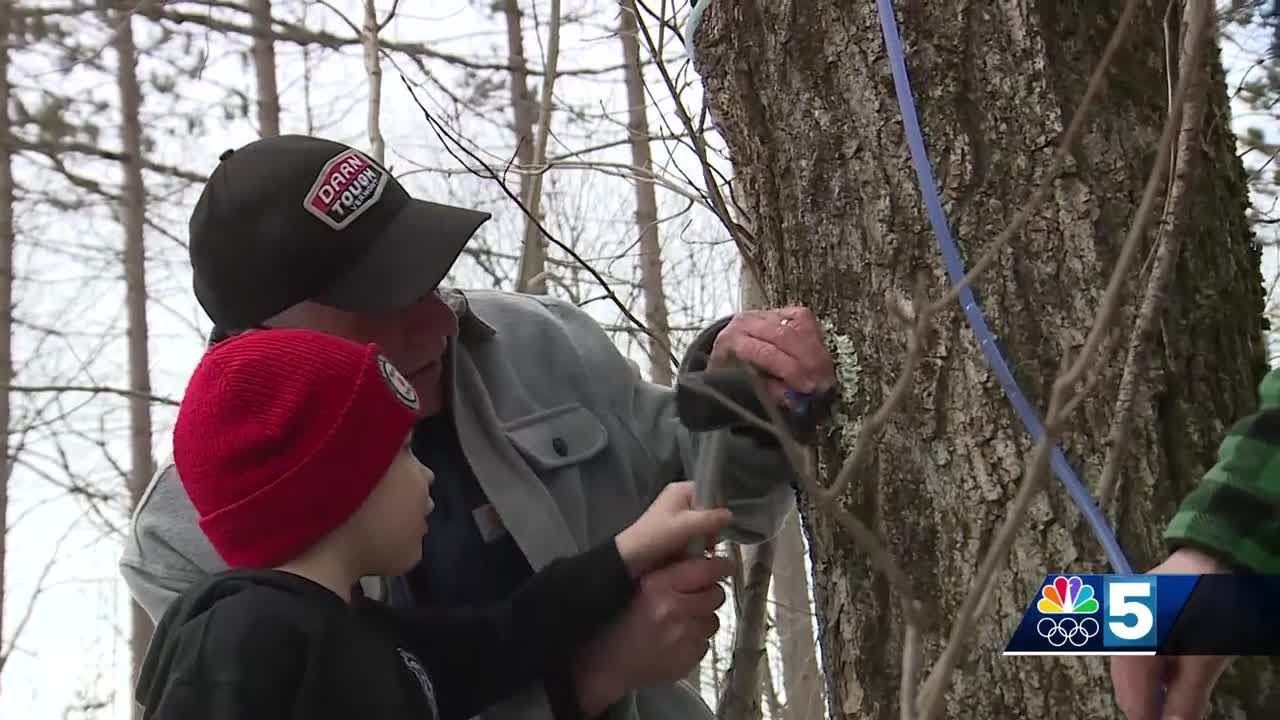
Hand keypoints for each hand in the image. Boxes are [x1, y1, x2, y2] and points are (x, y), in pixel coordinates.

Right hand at [571, 556, 732, 715]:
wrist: (604, 666)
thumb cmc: (617, 621)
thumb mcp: (638, 585)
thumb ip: (668, 570)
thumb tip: (700, 554)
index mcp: (658, 585)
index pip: (705, 569)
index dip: (720, 566)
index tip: (724, 566)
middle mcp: (674, 609)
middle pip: (716, 595)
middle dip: (709, 594)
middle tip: (695, 597)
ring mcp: (684, 637)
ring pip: (713, 621)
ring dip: (702, 619)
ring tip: (680, 623)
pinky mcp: (689, 660)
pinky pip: (704, 644)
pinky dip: (694, 641)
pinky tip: (675, 642)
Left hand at [615, 482, 733, 577]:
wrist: (630, 559)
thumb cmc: (655, 537)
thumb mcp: (685, 526)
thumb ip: (710, 519)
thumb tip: (731, 515)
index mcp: (681, 490)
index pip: (711, 491)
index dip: (718, 507)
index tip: (719, 526)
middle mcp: (681, 499)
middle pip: (710, 509)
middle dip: (712, 527)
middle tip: (707, 543)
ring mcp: (679, 515)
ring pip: (704, 524)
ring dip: (705, 538)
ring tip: (701, 550)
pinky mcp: (677, 531)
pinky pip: (696, 534)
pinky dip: (698, 544)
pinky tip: (695, 554)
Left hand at [708, 306, 835, 408]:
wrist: (730, 355)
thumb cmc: (736, 376)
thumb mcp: (745, 388)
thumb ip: (770, 393)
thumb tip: (795, 398)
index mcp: (731, 342)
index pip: (767, 354)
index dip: (792, 371)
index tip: (809, 388)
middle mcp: (747, 322)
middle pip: (786, 336)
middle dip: (810, 362)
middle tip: (824, 382)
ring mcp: (765, 313)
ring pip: (800, 324)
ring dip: (818, 352)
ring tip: (826, 373)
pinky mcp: (782, 310)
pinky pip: (806, 319)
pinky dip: (816, 338)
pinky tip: (819, 356)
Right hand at [1110, 547, 1233, 719]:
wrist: (1216, 554)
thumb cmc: (1212, 605)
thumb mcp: (1206, 656)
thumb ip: (1187, 696)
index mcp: (1129, 641)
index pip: (1132, 697)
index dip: (1149, 718)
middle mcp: (1115, 629)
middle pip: (1124, 683)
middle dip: (1146, 702)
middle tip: (1173, 714)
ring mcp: (1119, 616)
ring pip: (1127, 666)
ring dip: (1148, 685)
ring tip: (1175, 696)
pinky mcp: (1129, 608)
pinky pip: (1132, 648)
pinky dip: (1149, 666)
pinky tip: (1170, 671)